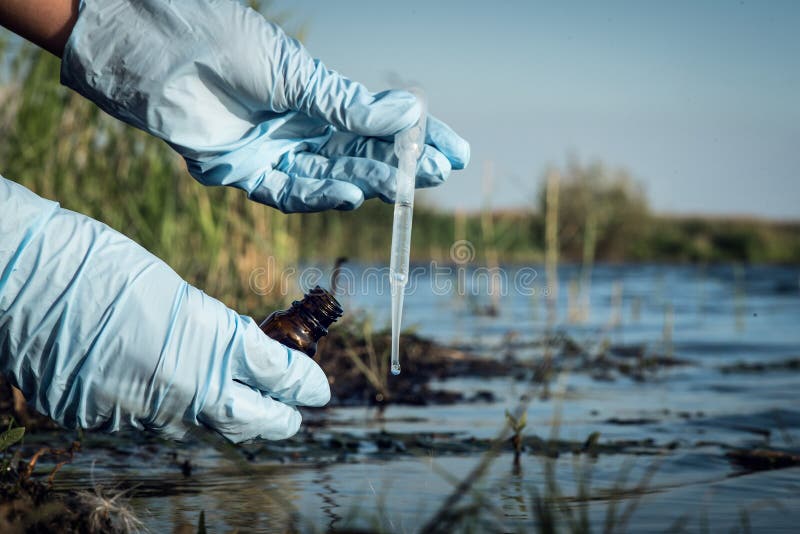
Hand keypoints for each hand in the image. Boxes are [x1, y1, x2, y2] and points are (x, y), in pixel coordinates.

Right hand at [0, 177, 329, 441]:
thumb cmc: (101, 264)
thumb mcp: (177, 294)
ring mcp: (143, 414)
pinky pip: (150, 423)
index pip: (279, 376)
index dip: (305, 384)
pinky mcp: (104, 422)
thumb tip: (235, 355)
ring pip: (201, 428)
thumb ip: (212, 333)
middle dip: (280, 419)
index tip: (319, 388)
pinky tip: (165, 389)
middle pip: (253, 422)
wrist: (21, 278)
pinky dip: (169, 409)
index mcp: (213, 346)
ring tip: (237, 405)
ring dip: (224, 416)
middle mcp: (185, 391)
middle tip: (294, 414)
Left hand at [60, 0, 469, 212]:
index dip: (416, 138)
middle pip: (361, 153)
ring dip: (368, 181)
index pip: (378, 122)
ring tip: (403, 186)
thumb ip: (347, 105)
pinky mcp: (247, 173)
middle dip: (400, 164)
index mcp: (316, 95)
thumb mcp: (297, 75)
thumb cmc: (226, 45)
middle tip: (437, 173)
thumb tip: (409, 114)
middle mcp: (301, 126)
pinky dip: (322, 195)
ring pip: (333, 175)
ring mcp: (276, 150)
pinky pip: (292, 192)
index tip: (454, 151)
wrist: (160, 52)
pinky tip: (352, 195)